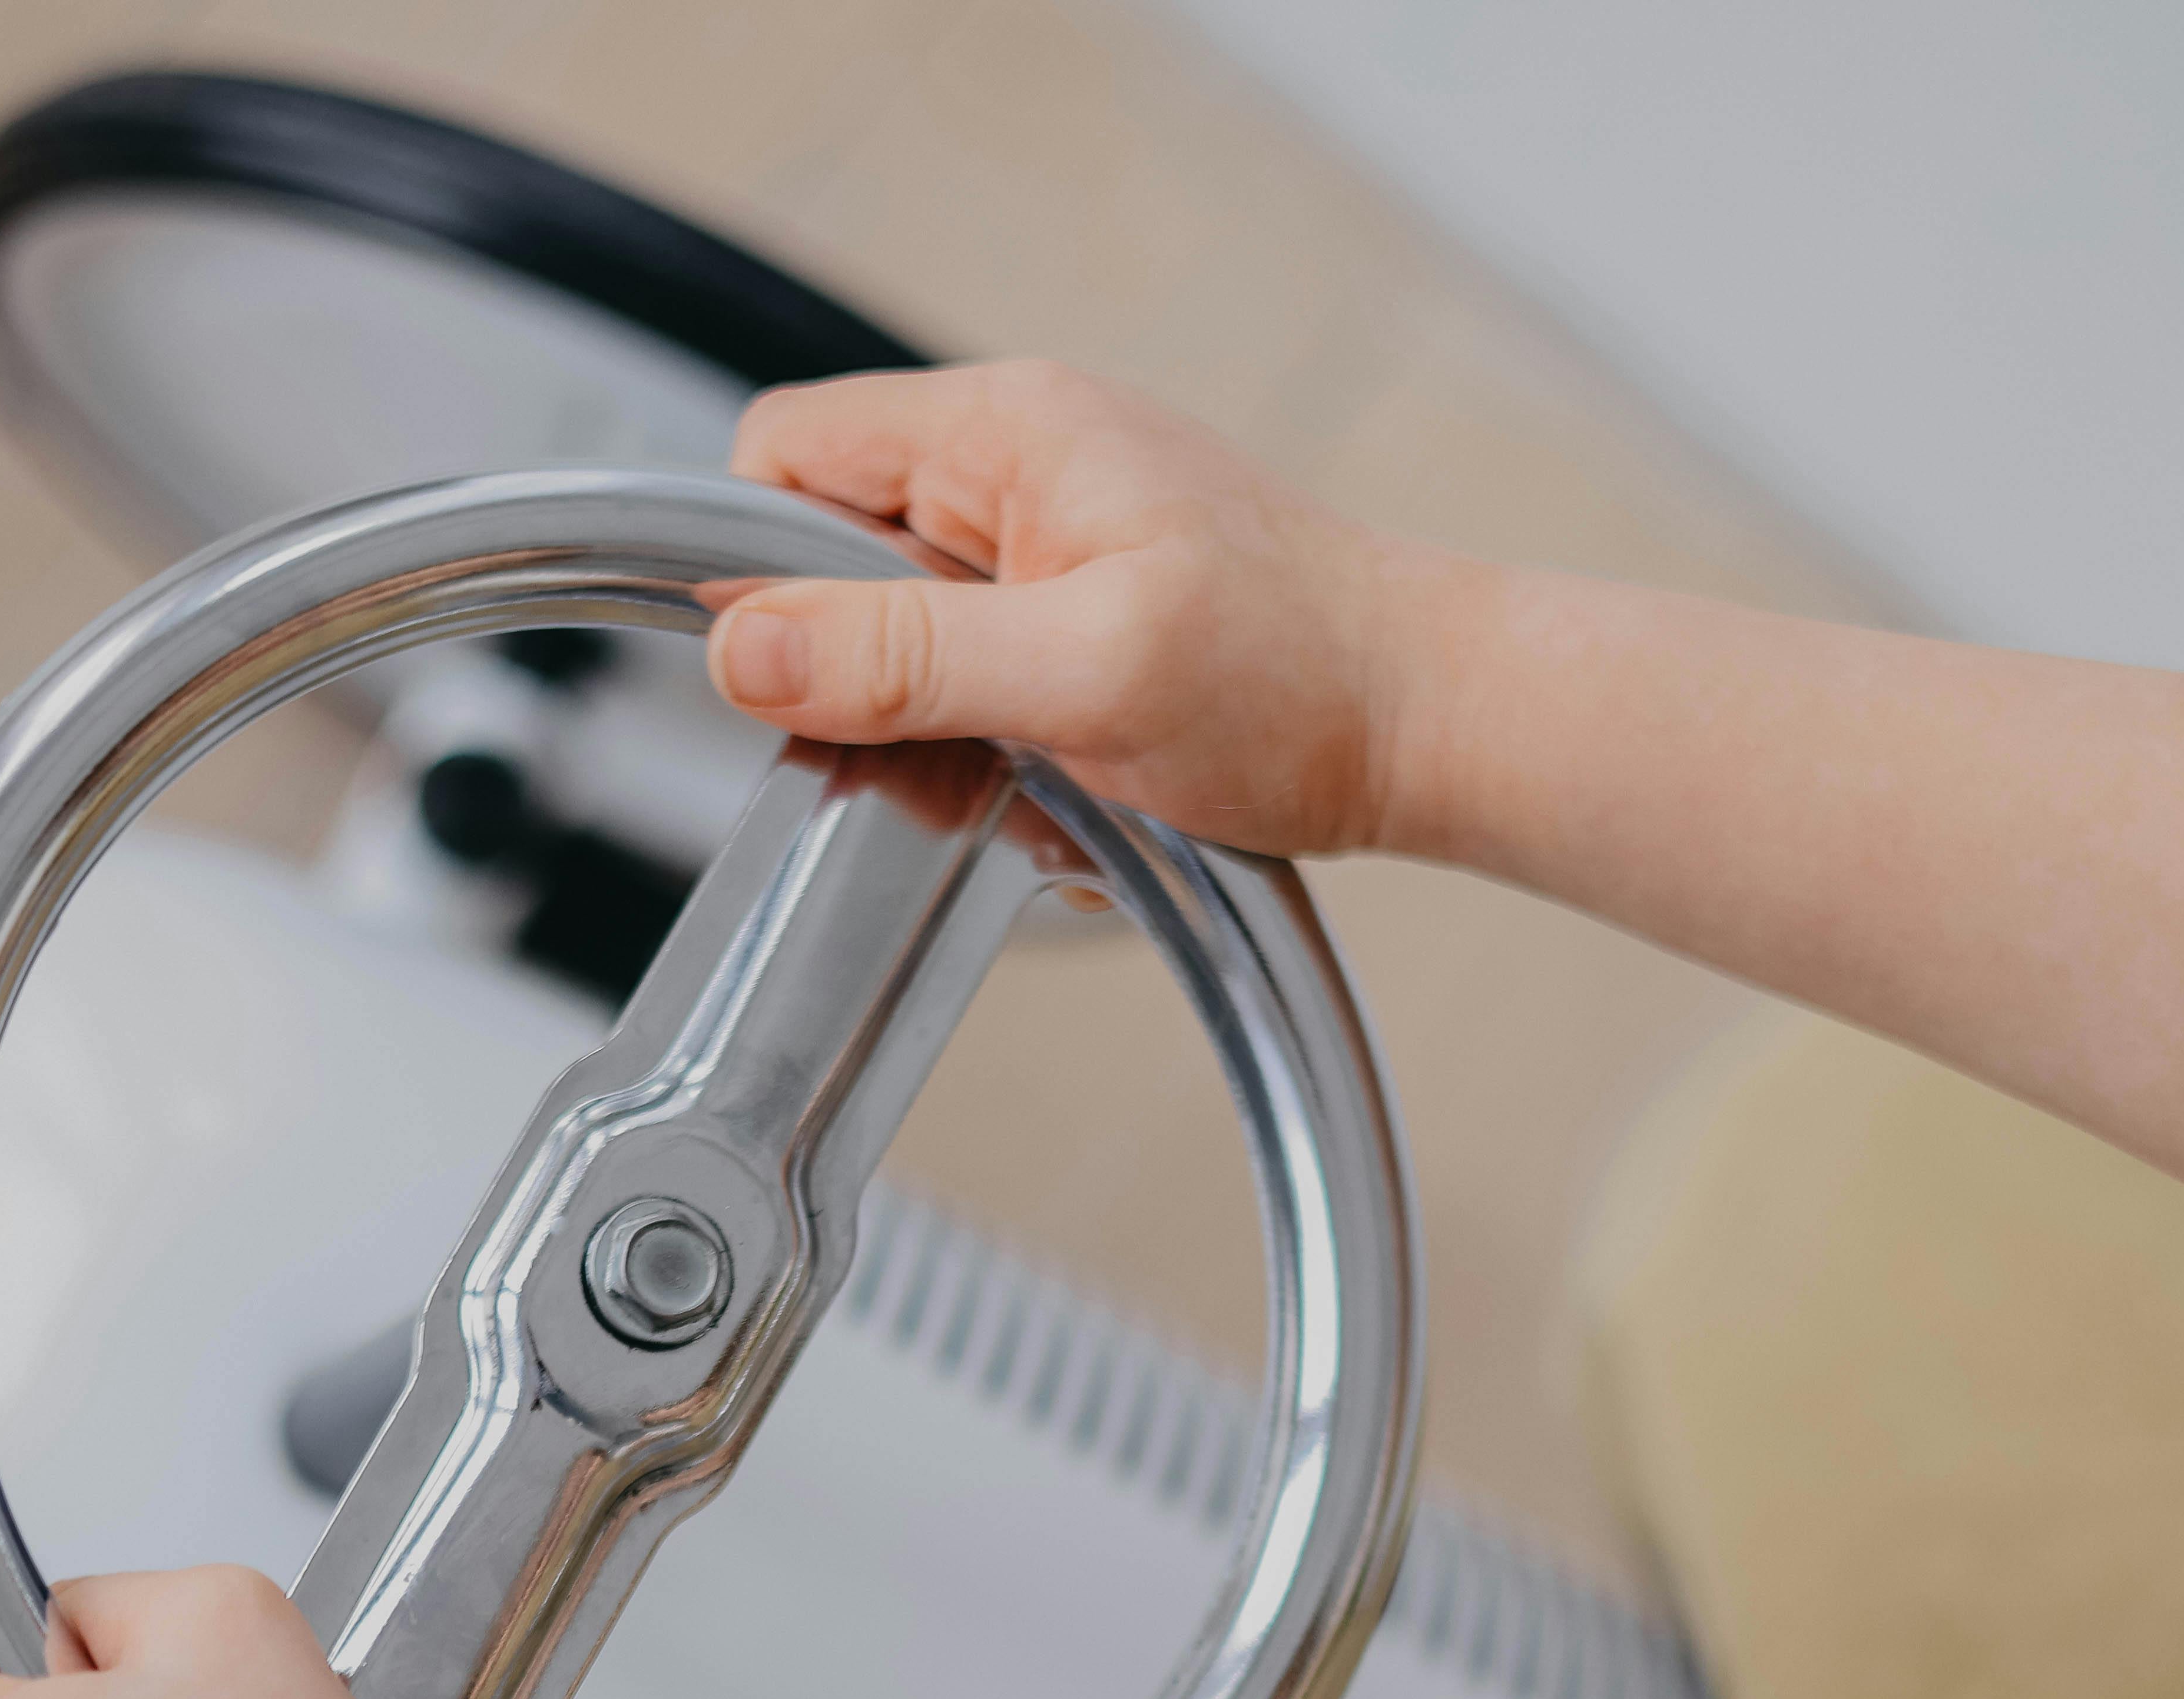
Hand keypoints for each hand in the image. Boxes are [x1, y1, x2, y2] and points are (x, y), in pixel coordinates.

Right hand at [707, 360, 1462, 858]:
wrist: (1436, 722)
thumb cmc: (1301, 676)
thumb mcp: (1085, 673)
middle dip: (868, 681)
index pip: (783, 454)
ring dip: (946, 734)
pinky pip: (979, 683)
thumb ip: (906, 659)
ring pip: (903, 642)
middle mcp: (1020, 466)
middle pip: (833, 561)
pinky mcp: (1085, 611)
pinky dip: (1007, 751)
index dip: (761, 569)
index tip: (809, 679)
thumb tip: (747, 650)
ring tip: (1043, 772)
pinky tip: (1081, 784)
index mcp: (1004, 430)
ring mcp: (1054, 539)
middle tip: (958, 749)